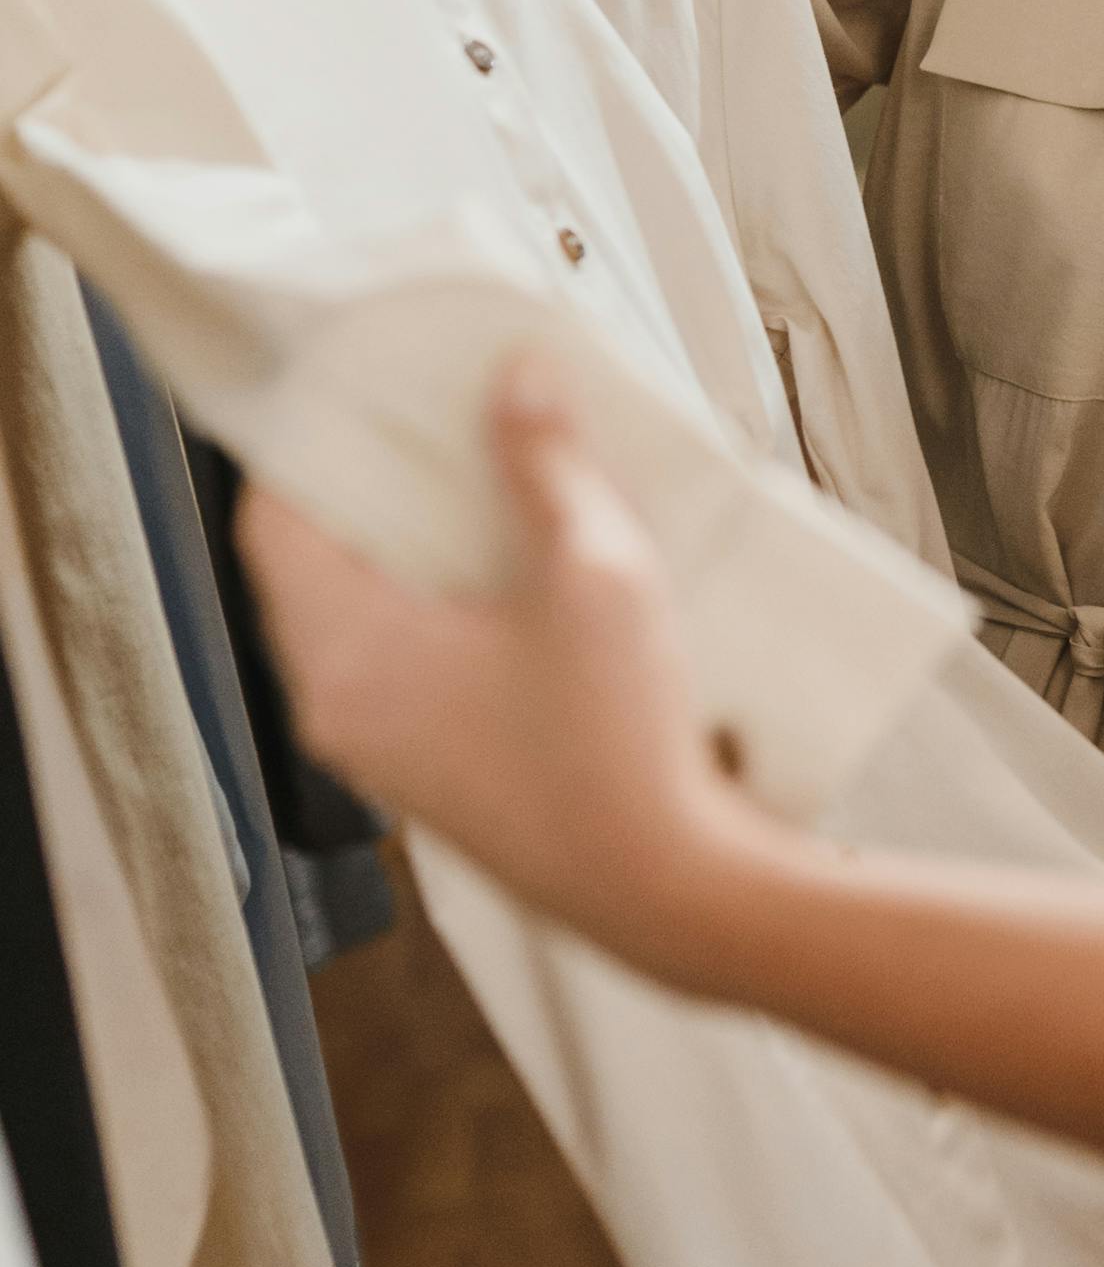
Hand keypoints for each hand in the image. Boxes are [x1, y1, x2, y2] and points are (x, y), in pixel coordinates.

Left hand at [236, 362, 766, 975]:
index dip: (308, 442)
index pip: (273, 520)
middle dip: (367, 491)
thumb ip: (548, 467)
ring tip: (476, 488)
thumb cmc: (617, 745)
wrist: (668, 890)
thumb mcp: (594, 575)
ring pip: (357, 621)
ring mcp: (380, 751)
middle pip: (313, 568)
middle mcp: (339, 707)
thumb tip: (520, 376)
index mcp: (346, 653)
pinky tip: (508, 582)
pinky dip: (431, 613)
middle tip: (429, 421)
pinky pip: (397, 669)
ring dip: (404, 554)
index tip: (355, 385)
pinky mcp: (428, 777)